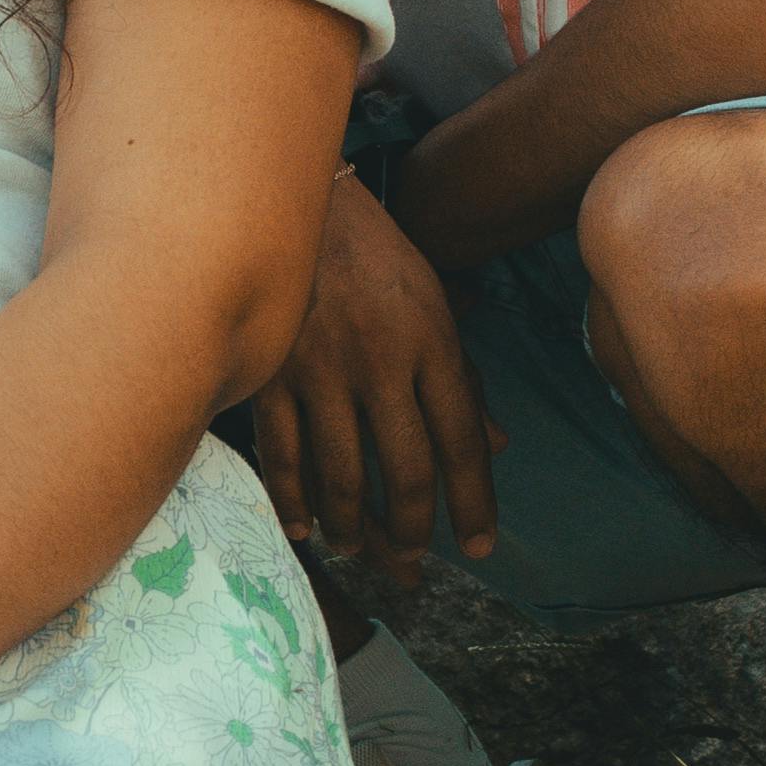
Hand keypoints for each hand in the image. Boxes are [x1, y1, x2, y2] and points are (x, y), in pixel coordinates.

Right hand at [250, 170, 502, 583]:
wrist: (298, 203)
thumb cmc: (377, 259)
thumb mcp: (436, 305)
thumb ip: (463, 378)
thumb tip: (495, 447)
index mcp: (431, 343)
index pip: (462, 440)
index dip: (473, 501)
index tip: (479, 546)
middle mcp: (381, 362)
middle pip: (404, 470)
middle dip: (411, 529)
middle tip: (412, 562)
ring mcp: (320, 371)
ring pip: (340, 474)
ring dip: (351, 526)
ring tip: (358, 550)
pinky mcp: (270, 373)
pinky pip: (282, 454)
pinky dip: (292, 500)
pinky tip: (303, 529)